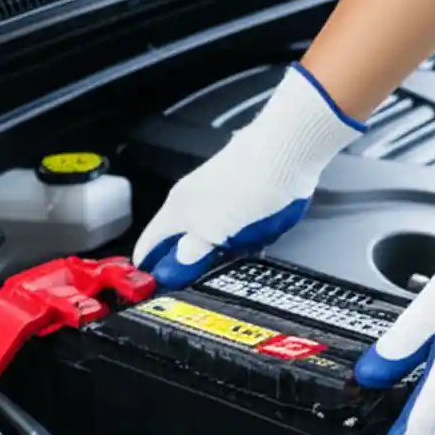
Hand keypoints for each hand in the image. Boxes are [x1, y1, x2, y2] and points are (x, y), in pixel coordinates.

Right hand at [133, 63, 365, 288]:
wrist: (287, 149)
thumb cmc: (247, 184)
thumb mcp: (214, 230)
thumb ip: (194, 249)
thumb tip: (179, 261)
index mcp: (178, 208)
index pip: (150, 241)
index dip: (147, 264)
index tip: (150, 285)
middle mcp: (194, 199)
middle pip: (180, 238)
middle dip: (186, 262)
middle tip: (193, 286)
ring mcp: (220, 194)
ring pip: (209, 232)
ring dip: (216, 251)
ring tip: (227, 268)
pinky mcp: (245, 192)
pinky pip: (234, 223)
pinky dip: (240, 238)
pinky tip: (253, 246)